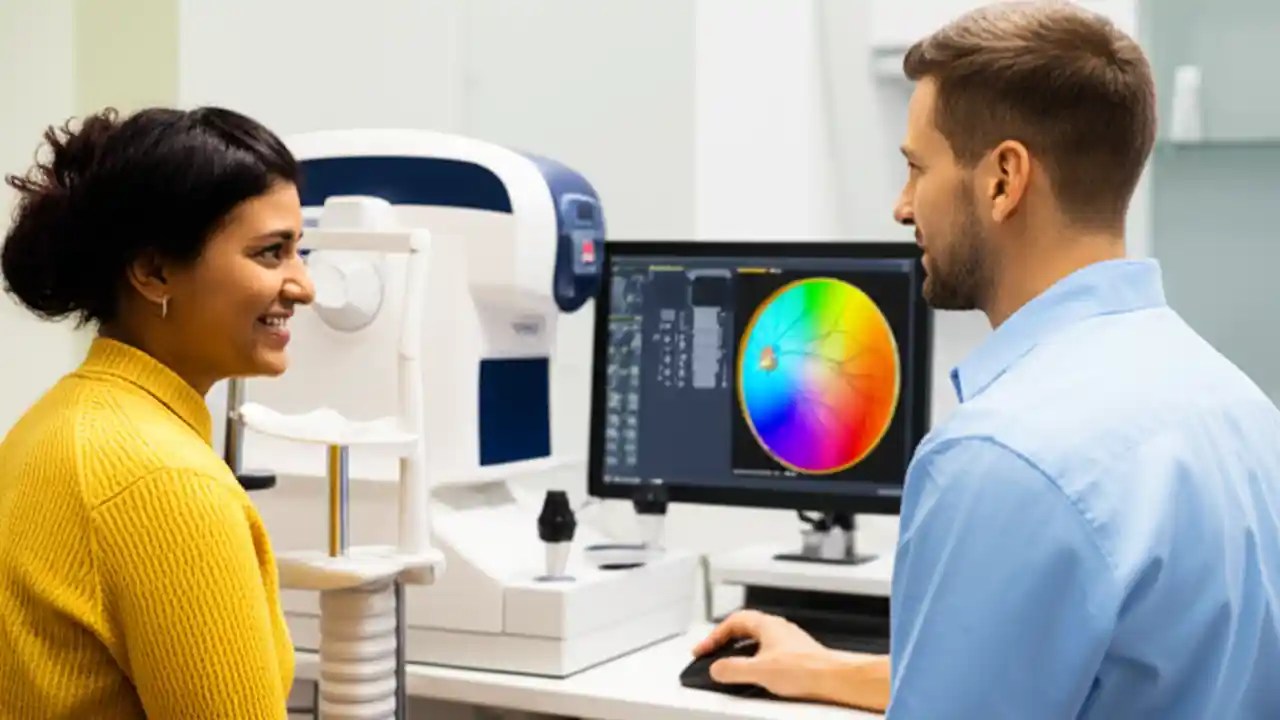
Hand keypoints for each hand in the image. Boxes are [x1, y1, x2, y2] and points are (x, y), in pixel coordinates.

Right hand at [691, 609, 840, 701]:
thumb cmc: (805, 669)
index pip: (732, 622)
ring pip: (756, 640)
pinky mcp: (795, 655)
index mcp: (766, 624)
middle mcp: (777, 628)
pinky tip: (754, 674)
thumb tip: (717, 669)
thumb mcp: (759, 671)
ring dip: (739, 650)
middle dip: (725, 640)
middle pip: (744, 628)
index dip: (713, 636)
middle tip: (712, 652)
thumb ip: (733, 669)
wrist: (833, 678)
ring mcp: (788, 641)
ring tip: (729, 664)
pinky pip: (767, 652)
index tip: (702, 650)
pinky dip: (754, 659)